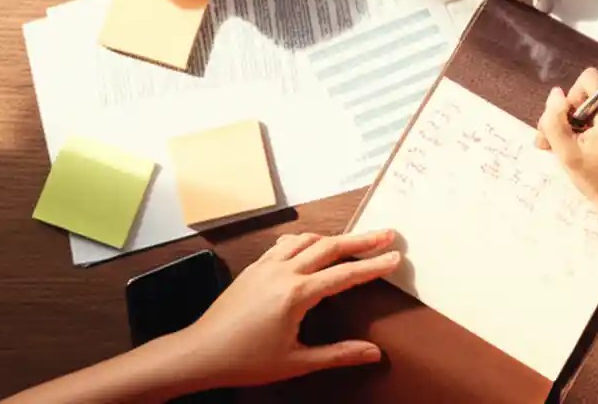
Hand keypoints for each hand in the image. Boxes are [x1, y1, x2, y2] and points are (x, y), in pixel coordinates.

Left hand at [180, 230, 399, 388]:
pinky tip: (312, 244)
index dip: (373, 266)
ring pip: (308, 239)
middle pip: (330, 246)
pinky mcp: (254, 267)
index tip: (396, 257)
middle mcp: (283, 272)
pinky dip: (306, 239)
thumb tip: (372, 353)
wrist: (201, 352)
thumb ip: (338, 354)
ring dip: (335, 236)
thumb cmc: (246, 360)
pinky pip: (285, 243)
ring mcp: (266, 266)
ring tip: (355, 240)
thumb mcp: (296, 363)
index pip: (345, 274)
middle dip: (362, 240)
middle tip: (387, 235)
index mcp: (296, 294)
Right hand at [536, 68, 597, 208]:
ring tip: (569, 148)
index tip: (570, 124)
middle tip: (554, 142)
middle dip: (570, 116)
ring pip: (597, 105)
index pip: (588, 80)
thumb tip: (555, 94)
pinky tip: (586, 147)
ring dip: (580, 123)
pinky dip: (594, 127)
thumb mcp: (566, 153)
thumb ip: (554, 120)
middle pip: (590, 95)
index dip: (571, 99)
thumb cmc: (597, 181)